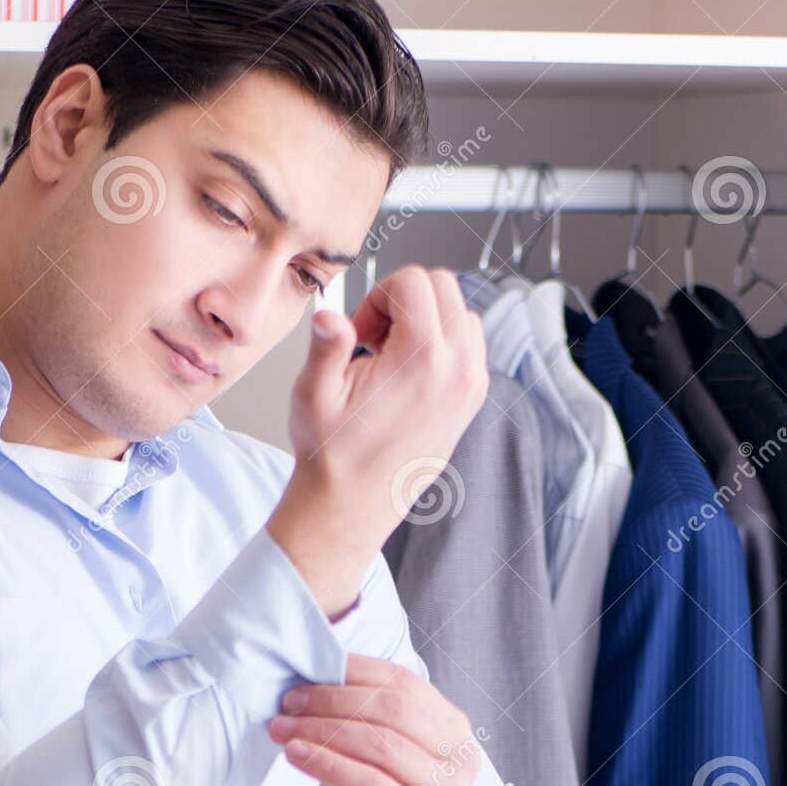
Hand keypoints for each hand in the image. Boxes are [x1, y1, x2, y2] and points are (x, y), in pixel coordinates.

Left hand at [265, 653, 483, 785]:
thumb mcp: (374, 761)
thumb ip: (358, 725)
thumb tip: (309, 687)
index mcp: (452, 731)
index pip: (404, 683)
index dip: (353, 672)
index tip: (306, 673)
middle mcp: (457, 759)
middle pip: (392, 709)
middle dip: (332, 699)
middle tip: (288, 702)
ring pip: (378, 743)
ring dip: (320, 729)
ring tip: (282, 729)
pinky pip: (366, 783)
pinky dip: (325, 763)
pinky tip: (295, 755)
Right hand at [266, 267, 487, 616]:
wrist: (353, 504)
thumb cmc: (333, 455)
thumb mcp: (314, 395)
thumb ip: (326, 346)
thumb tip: (328, 316)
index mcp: (421, 360)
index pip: (413, 281)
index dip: (377, 296)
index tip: (360, 331)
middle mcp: (457, 369)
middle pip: (444, 287)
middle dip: (404, 300)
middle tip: (374, 337)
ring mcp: (470, 385)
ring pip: (461, 313)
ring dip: (426, 320)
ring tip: (391, 355)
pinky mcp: (471, 400)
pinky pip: (469, 345)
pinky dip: (442, 343)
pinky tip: (408, 372)